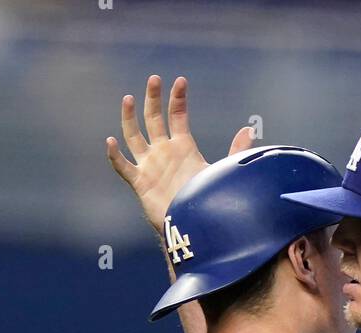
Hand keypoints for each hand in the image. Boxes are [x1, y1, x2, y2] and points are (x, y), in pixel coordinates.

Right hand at [107, 74, 253, 232]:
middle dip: (153, 99)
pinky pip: (123, 167)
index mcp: (182, 146)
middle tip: (154, 79)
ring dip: (130, 119)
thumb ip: (235, 151)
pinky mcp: (139, 182)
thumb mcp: (222, 171)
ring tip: (128, 99)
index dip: (178, 98)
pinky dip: (115, 156)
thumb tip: (250, 130)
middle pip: (154, 119)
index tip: (181, 81)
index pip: (177, 115)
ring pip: (134, 136)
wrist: (193, 225)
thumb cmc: (207, 200)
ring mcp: (149, 165)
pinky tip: (110, 142)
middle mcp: (163, 151)